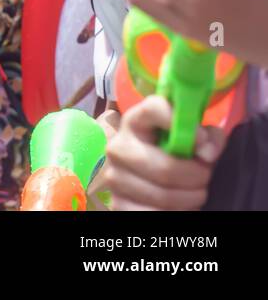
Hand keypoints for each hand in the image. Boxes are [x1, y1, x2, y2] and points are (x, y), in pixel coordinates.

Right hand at [98, 95, 224, 209]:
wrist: (151, 178)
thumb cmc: (176, 153)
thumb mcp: (195, 140)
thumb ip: (208, 136)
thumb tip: (206, 151)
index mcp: (136, 122)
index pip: (153, 109)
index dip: (180, 122)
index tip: (201, 139)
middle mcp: (118, 147)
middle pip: (165, 168)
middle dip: (196, 177)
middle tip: (204, 177)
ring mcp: (114, 177)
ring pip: (165, 196)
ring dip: (190, 198)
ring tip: (193, 191)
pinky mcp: (118, 205)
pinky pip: (156, 214)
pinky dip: (177, 212)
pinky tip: (178, 205)